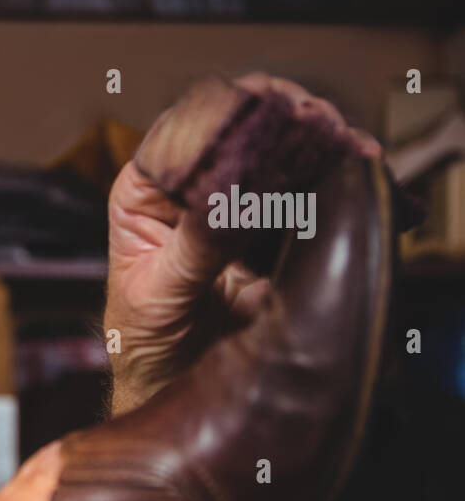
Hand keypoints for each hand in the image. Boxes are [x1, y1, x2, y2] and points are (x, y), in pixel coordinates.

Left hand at [103, 73, 382, 415]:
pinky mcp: (271, 231)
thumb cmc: (143, 343)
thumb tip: (231, 201)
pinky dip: (334, 183)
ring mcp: (233, 206)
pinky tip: (358, 175)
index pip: (186, 129)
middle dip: (288, 122)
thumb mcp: (159, 294)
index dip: (232, 112)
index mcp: (144, 191)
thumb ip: (195, 247)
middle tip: (327, 129)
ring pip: (279, 156)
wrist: (170, 388)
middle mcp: (187, 189)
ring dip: (319, 147)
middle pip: (242, 131)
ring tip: (351, 150)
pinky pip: (305, 196)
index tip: (274, 112)